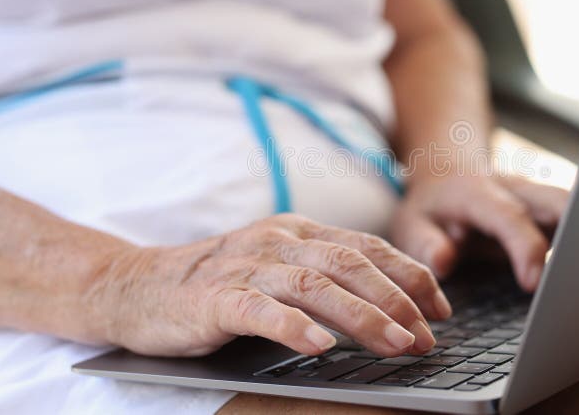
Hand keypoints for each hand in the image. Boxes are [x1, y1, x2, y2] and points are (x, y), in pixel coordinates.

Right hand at [92, 214, 451, 357]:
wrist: (138, 284)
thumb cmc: (220, 282)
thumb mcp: (279, 267)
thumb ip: (325, 274)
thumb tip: (390, 303)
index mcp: (299, 232)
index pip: (367, 248)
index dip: (409, 275)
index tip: (441, 307)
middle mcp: (279, 241)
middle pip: (349, 265)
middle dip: (397, 300)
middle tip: (427, 336)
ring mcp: (246, 267)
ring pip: (314, 285)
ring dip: (361, 315)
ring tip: (396, 343)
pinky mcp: (215, 297)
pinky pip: (260, 310)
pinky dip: (293, 327)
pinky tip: (319, 347)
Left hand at [390, 175, 568, 291]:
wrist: (446, 176)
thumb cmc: (430, 208)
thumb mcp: (412, 225)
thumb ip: (426, 244)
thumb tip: (445, 261)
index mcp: (479, 194)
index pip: (509, 217)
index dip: (524, 248)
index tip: (533, 283)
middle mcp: (516, 191)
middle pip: (560, 200)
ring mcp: (537, 199)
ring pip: (577, 208)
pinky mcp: (550, 212)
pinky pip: (578, 222)